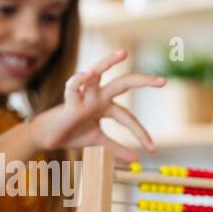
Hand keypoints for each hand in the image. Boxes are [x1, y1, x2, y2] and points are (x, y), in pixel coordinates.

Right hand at [27, 50, 164, 161]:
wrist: (48, 138)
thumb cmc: (72, 134)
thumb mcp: (98, 142)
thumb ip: (117, 147)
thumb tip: (135, 158)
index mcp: (106, 106)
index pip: (128, 117)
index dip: (140, 133)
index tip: (152, 149)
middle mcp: (98, 97)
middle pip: (124, 83)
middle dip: (143, 81)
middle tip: (163, 82)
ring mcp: (84, 96)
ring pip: (98, 73)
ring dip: (108, 62)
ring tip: (123, 53)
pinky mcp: (69, 100)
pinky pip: (73, 87)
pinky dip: (78, 80)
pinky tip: (86, 74)